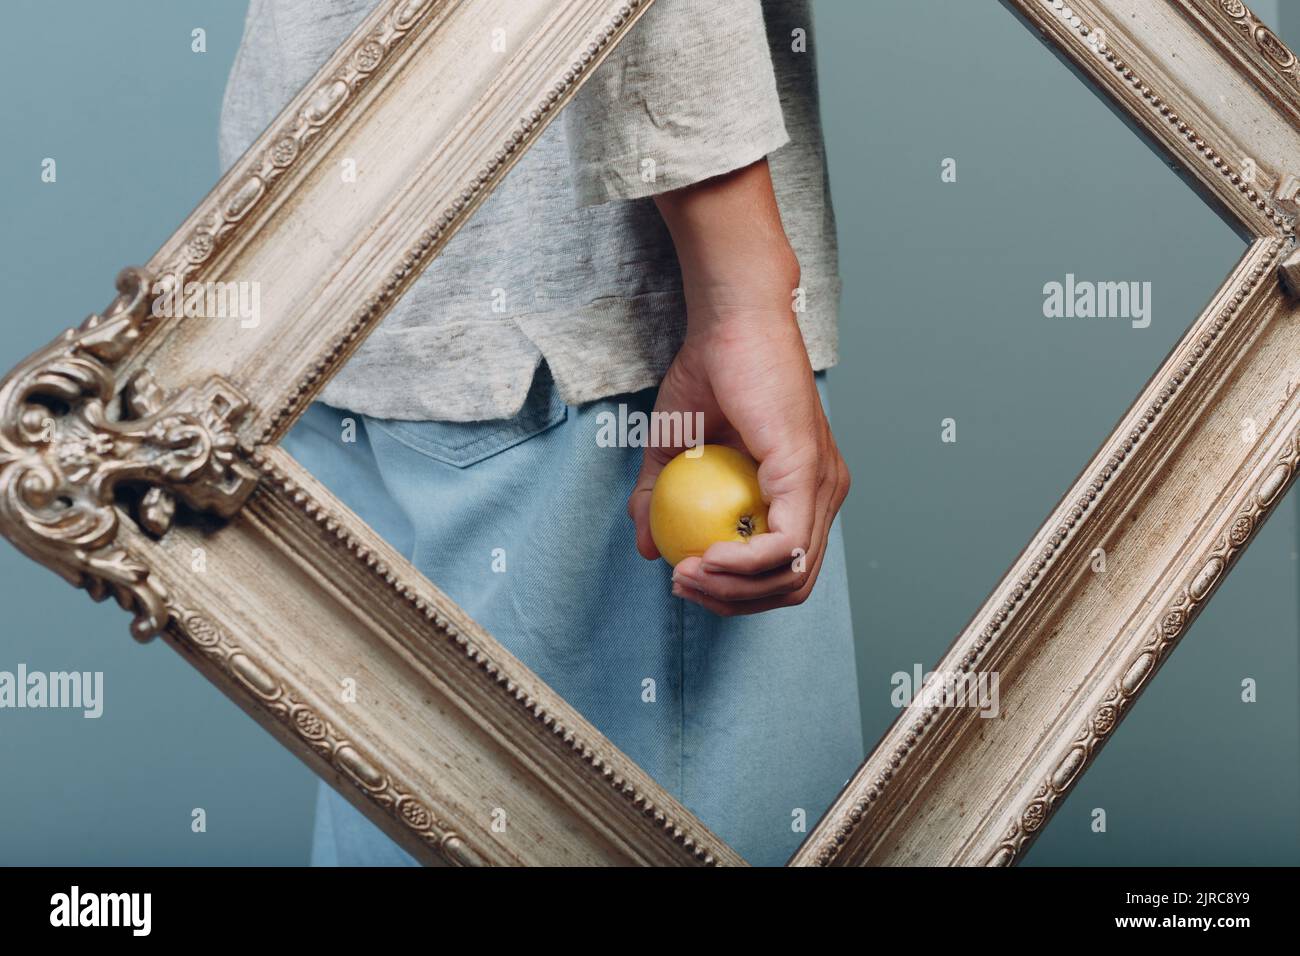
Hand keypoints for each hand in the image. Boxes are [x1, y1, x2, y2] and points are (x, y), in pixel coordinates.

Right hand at [626, 158, 848, 614]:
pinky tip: (704, 556)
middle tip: (682, 584)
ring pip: (792, 576)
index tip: (684, 577)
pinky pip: (783, 546)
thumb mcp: (670, 448)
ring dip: (734, 591)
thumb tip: (648, 550)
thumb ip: (657, 499)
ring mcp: (823, 485)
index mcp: (802, 490)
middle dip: (734, 603)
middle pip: (792, 586)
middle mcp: (823, 493)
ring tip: (686, 574)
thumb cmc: (708, 371)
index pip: (782, 569)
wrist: (729, 319)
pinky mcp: (809, 473)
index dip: (735, 592)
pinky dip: (743, 565)